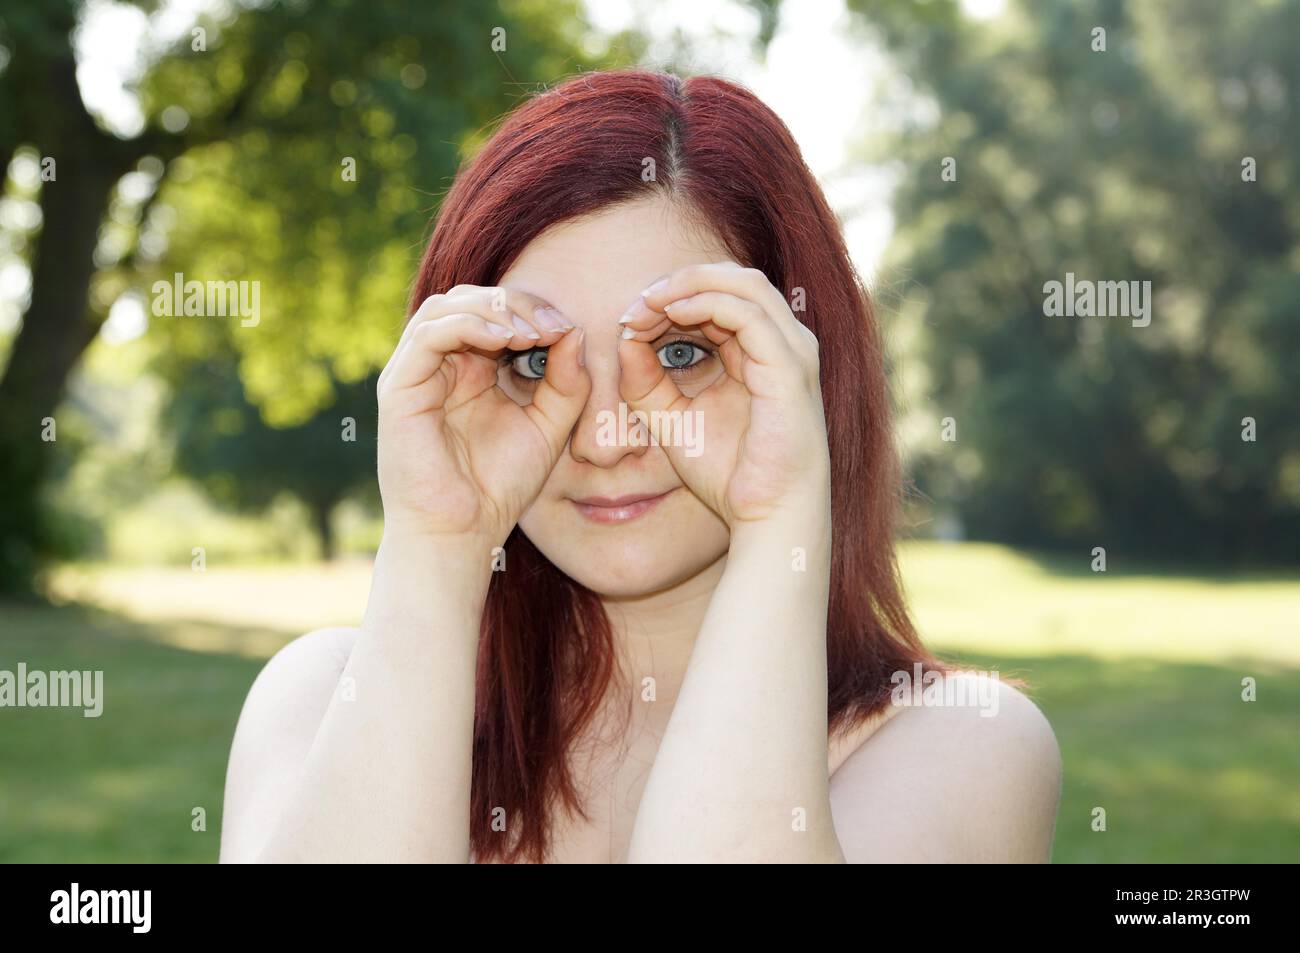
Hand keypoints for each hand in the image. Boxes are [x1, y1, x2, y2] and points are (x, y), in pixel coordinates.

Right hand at [376, 286, 588, 544]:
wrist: (462, 532)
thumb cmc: (499, 486)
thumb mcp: (549, 426)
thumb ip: (566, 381)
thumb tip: (574, 330)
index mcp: (471, 369)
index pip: (497, 313)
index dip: (533, 310)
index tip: (568, 329)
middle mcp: (441, 364)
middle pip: (472, 300)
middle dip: (516, 303)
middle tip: (552, 323)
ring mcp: (416, 372)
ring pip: (447, 307)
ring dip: (493, 309)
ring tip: (530, 331)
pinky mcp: (399, 386)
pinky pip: (429, 334)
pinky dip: (468, 325)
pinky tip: (503, 339)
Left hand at [617, 261, 829, 526]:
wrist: (768, 517)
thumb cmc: (730, 476)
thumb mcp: (672, 420)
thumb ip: (646, 382)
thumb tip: (624, 338)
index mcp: (761, 352)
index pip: (718, 300)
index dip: (671, 299)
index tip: (629, 318)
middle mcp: (783, 343)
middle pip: (732, 280)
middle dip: (679, 283)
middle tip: (637, 303)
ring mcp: (791, 351)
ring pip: (743, 284)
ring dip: (689, 286)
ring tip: (648, 304)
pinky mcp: (790, 367)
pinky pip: (748, 314)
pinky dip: (706, 304)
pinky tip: (671, 315)